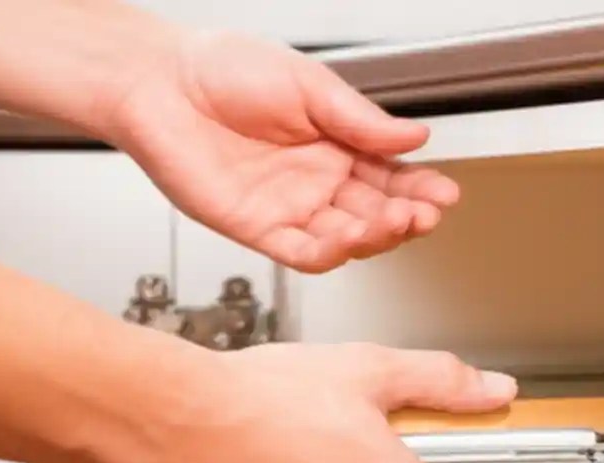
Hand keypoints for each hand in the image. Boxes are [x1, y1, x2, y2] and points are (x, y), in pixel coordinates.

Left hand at [103, 31, 457, 272]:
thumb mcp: (309, 84)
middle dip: (407, 217)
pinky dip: (329, 252)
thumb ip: (361, 120)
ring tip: (394, 223)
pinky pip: (301, 252)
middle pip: (376, 214)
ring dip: (376, 238)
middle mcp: (317, 182)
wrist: (158, 80)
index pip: (391, 177)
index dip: (420, 188)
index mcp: (336, 145)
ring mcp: (289, 208)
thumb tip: (416, 136)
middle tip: (426, 213)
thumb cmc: (224, 69)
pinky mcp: (256, 228)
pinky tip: (348, 240)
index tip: (444, 192)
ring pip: (347, 240)